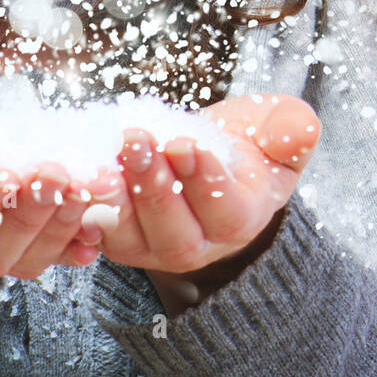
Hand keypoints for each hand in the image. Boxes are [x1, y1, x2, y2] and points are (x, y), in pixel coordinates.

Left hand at [76, 93, 320, 277]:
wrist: (207, 156)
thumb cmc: (246, 144)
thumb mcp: (279, 130)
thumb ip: (292, 131)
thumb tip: (302, 130)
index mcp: (240, 219)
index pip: (225, 211)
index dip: (204, 180)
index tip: (185, 143)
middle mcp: (196, 244)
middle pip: (174, 231)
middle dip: (153, 185)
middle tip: (136, 140)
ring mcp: (152, 246)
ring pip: (132, 237)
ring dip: (115, 197)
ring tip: (102, 156)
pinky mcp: (116, 238)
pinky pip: (96, 235)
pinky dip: (82, 212)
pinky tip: (74, 180)